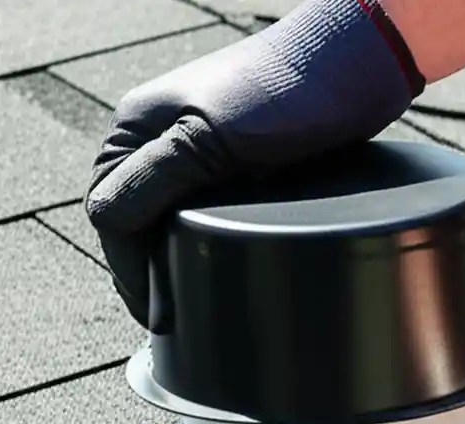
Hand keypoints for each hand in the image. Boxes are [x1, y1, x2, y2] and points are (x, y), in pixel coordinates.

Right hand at [85, 0, 424, 327]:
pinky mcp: (236, 164)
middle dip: (146, 269)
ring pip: (169, 220)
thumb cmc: (285, 88)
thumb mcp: (212, 136)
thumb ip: (156, 178)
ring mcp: (198, 151)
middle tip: (169, 318)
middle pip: (134, 220)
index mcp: (137, 127)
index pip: (109, 212)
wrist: (356, 63)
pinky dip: (205, 243)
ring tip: (191, 302)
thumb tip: (107, 222)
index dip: (129, 269)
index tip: (156, 315)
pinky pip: (206, 212)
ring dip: (174, 258)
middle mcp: (161, 139)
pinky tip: (220, 268)